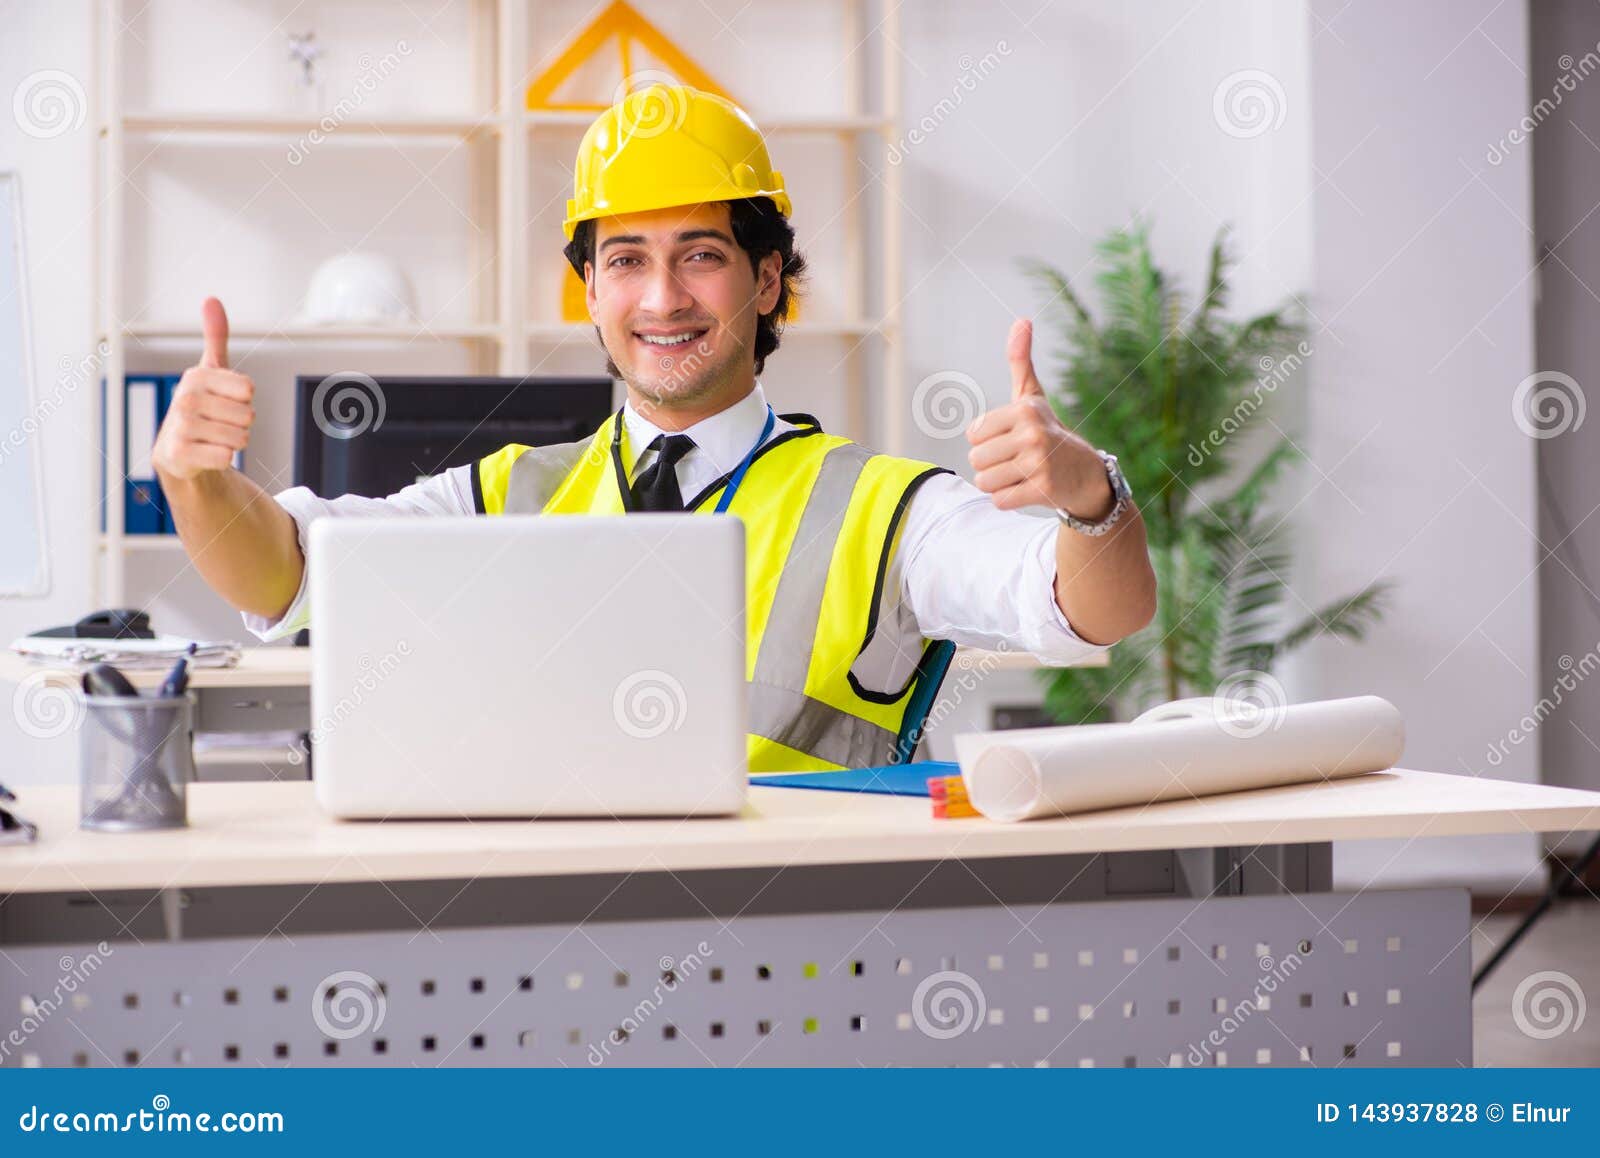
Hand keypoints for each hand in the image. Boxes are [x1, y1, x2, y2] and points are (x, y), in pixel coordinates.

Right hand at [151, 298, 254, 481]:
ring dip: (233, 442)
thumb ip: (215, 337)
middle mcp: (185, 399)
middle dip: (241, 424)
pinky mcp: (179, 454)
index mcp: (197, 376)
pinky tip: (205, 453)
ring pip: (240, 438)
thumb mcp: (211, 370)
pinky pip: (225, 457)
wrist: (178, 450)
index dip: (244, 400)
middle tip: (219, 423)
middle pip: (248, 416)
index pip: (249, 390)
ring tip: (213, 438)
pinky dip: (222, 459)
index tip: (226, 401)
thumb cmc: (202, 406)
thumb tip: (211, 299)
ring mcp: (180, 427)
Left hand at [965, 318, 1112, 515]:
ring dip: (999, 484)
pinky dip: (1009, 500)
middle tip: (1017, 460)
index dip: (987, 441)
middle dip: (991, 465)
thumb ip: (1020, 361)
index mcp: (1025, 410)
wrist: (1087, 475)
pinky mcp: (1043, 491)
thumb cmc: (1050, 433)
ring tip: (1023, 474)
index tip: (1012, 439)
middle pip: (975, 459)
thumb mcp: (1033, 397)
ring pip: (984, 482)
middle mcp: (1033, 434)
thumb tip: (1022, 320)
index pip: (973, 433)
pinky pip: (1000, 501)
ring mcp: (1039, 463)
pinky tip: (1029, 489)